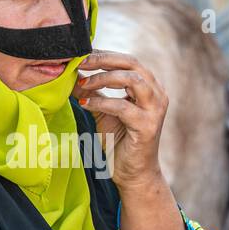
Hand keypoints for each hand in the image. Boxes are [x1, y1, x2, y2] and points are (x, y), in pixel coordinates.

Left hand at [72, 49, 167, 190]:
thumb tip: (72, 74)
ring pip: (132, 80)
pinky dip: (102, 103)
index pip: (127, 60)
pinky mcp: (147, 126)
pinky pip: (123, 107)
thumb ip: (92, 92)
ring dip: (104, 79)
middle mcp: (157, 94)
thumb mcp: (102, 111)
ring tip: (83, 84)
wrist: (133, 174)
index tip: (81, 55)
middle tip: (80, 62)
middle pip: (131, 64)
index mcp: (149, 87)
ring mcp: (155, 110)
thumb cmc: (119, 142)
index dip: (104, 55)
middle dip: (103, 60)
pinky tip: (85, 103)